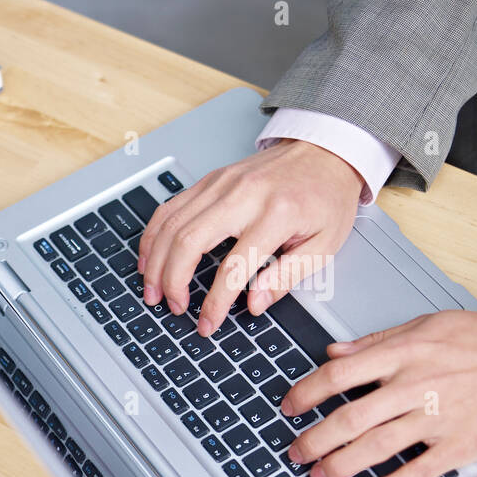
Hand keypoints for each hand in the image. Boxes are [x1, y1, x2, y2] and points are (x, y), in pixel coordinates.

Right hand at [137, 140, 363, 336]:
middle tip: (173, 307)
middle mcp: (243, 196)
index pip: (233, 268)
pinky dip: (153, 236)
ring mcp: (221, 184)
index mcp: (276, 215)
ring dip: (155, 263)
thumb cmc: (326, 198)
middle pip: (189, 242)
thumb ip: (287, 277)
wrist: (325, 152)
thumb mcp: (324, 244)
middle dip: (172, 282)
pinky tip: (150, 258)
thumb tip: (254, 304)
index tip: (207, 324)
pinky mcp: (209, 180)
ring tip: (153, 290)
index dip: (215, 303)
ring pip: (171, 225)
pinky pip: (169, 208)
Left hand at [280, 311, 476, 476]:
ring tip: (318, 475)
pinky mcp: (459, 445)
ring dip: (340, 465)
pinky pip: (415, 473)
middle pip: (350, 418)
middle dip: (314, 439)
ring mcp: (438, 418)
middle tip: (296, 451)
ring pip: (376, 447)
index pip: (339, 375)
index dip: (306, 393)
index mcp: (403, 355)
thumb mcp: (427, 325)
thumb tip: (333, 352)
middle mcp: (416, 386)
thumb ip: (376, 342)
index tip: (289, 406)